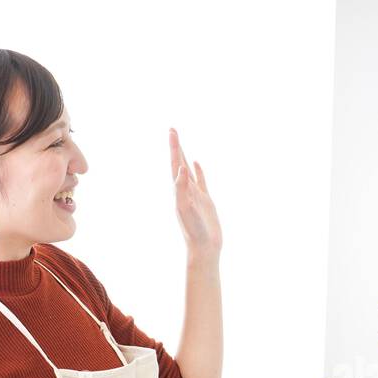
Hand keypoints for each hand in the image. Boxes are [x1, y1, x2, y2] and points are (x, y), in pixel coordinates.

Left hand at [170, 127, 221, 259]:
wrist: (204, 247)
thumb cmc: (194, 230)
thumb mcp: (185, 208)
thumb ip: (181, 189)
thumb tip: (181, 169)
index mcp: (178, 190)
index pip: (175, 164)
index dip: (174, 147)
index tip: (172, 132)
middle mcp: (185, 190)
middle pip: (179, 163)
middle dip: (176, 147)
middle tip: (172, 130)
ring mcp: (195, 195)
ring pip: (188, 171)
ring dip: (184, 157)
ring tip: (181, 144)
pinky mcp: (205, 200)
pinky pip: (201, 181)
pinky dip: (198, 171)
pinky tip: (195, 163)